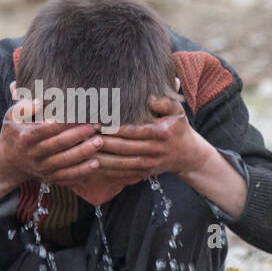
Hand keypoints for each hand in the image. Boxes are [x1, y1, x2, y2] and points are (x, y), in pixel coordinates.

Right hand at [0, 96, 104, 187]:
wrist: (9, 162)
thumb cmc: (15, 133)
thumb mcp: (11, 117)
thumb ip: (23, 107)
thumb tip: (39, 100)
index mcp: (26, 137)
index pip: (48, 129)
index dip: (65, 122)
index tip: (81, 114)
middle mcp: (34, 154)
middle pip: (59, 144)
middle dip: (79, 135)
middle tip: (96, 126)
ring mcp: (42, 168)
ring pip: (65, 161)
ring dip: (84, 152)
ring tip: (99, 142)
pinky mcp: (49, 177)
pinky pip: (67, 176)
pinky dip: (81, 170)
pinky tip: (96, 163)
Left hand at [94, 95, 212, 182]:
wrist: (187, 154)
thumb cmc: (177, 127)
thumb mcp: (177, 110)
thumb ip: (164, 101)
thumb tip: (149, 97)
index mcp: (161, 133)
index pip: (134, 131)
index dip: (115, 128)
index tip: (98, 123)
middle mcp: (155, 150)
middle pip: (124, 147)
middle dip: (103, 142)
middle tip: (85, 136)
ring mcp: (149, 164)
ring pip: (121, 163)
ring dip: (102, 158)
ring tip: (84, 150)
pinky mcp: (144, 173)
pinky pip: (123, 173)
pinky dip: (108, 170)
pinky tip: (92, 164)